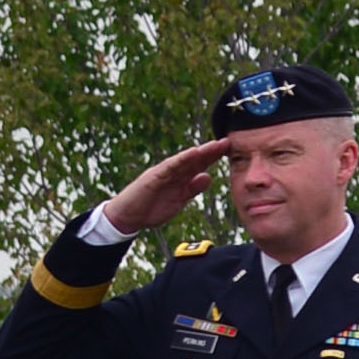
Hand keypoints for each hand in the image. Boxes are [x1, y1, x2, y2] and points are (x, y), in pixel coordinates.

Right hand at [95, 140, 229, 238]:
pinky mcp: (153, 178)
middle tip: (227, 141)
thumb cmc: (152, 208)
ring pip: (184, 161)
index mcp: (180, 178)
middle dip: (210, 151)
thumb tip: (208, 176)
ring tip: (214, 145)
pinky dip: (180, 160)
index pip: (199, 165)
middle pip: (194, 160)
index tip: (230, 150)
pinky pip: (169, 167)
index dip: (214, 158)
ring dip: (199, 152)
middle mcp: (172, 172)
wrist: (128, 217)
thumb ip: (192, 188)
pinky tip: (192, 153)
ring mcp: (162, 174)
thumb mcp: (179, 199)